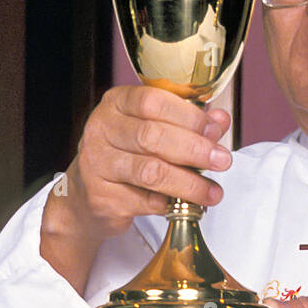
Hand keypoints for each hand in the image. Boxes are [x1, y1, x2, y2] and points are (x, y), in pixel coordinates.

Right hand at [40, 85, 230, 293]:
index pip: (152, 102)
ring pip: (150, 172)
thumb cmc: (126, 156)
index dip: (188, 116)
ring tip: (212, 191)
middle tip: (222, 161)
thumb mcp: (153, 131)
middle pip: (152, 136)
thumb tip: (221, 119)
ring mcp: (96, 163)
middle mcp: (100, 129)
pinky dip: (170, 204)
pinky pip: (144, 201)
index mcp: (115, 104)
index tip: (215, 131)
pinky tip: (185, 205)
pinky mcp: (100, 196)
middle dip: (194, 150)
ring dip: (189, 183)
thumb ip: (187, 123)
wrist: (85, 196)